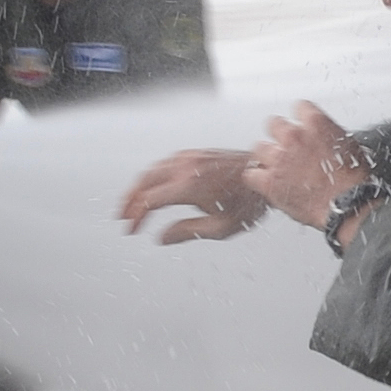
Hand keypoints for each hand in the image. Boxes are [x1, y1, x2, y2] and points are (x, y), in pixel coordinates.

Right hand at [118, 149, 268, 243]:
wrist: (267, 172)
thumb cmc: (249, 202)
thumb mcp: (221, 227)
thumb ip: (188, 232)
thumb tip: (161, 238)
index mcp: (189, 186)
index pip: (149, 201)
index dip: (135, 216)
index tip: (130, 229)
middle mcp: (186, 167)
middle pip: (144, 181)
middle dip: (129, 200)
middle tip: (122, 217)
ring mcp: (190, 156)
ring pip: (152, 169)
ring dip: (138, 187)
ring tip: (132, 204)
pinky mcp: (195, 153)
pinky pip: (165, 163)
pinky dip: (152, 176)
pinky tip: (152, 188)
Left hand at [241, 102, 371, 228]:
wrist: (349, 204)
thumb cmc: (354, 181)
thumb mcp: (348, 146)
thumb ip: (329, 137)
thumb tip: (325, 139)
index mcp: (316, 123)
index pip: (299, 107)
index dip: (300, 119)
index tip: (302, 126)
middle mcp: (294, 137)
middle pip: (273, 123)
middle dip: (279, 134)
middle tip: (286, 147)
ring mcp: (279, 159)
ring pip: (258, 147)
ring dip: (266, 155)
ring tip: (274, 166)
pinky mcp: (269, 182)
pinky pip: (251, 174)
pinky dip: (257, 178)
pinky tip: (265, 182)